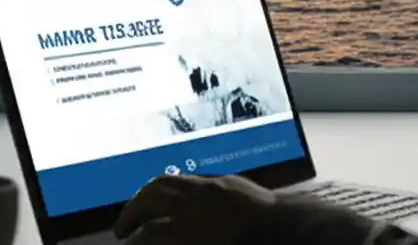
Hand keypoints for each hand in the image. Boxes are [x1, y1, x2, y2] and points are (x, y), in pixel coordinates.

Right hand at [114, 174, 276, 244]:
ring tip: (141, 209)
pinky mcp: (229, 181)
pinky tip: (175, 200)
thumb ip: (180, 244)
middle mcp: (198, 203)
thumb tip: (156, 239)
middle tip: (123, 229)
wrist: (294, 232)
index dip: (134, 241)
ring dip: (148, 195)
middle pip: (150, 198)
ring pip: (168, 182)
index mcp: (191, 231)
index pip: (147, 235)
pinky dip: (175, 189)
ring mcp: (213, 188)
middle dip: (131, 212)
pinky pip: (191, 180)